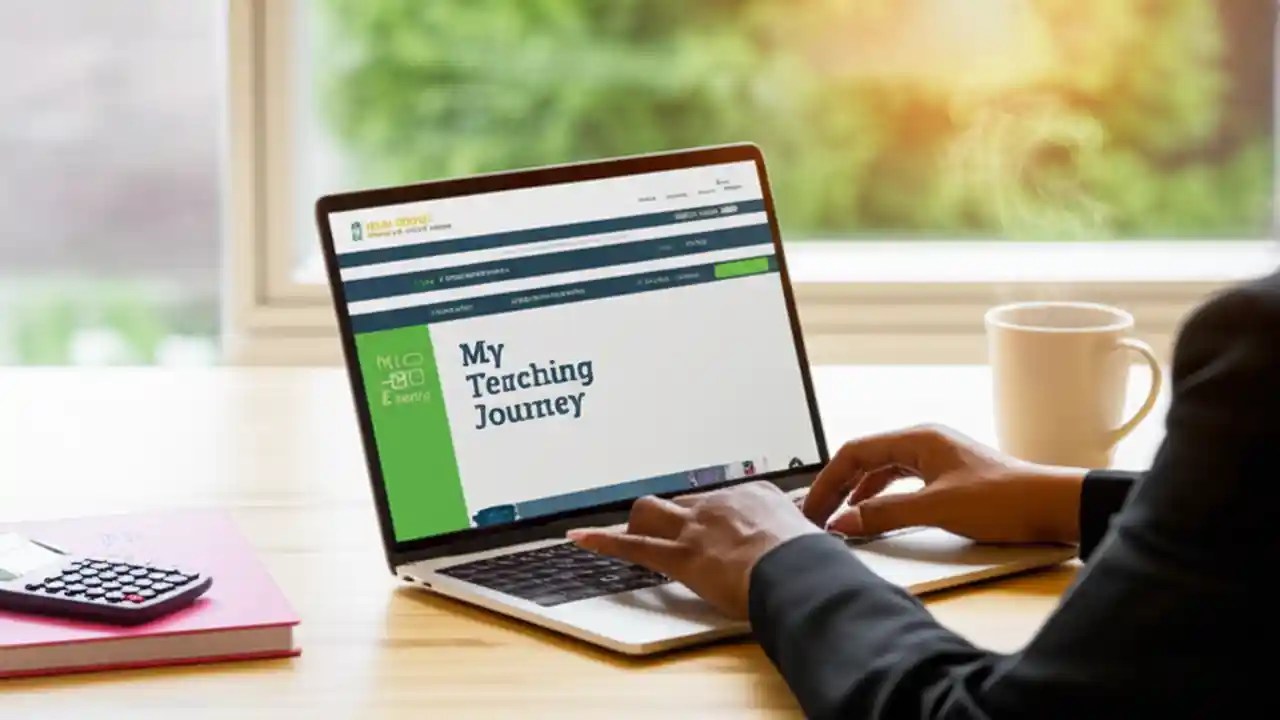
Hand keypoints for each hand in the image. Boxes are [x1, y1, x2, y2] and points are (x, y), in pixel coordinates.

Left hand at [567, 481, 820, 618]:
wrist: (801, 574)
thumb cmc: (812, 564)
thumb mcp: (811, 540)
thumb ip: (798, 536)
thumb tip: (808, 544)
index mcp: (754, 496)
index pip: (718, 499)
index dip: (708, 516)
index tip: (709, 526)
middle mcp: (720, 504)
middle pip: (680, 503)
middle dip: (670, 518)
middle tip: (667, 535)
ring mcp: (697, 528)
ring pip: (650, 513)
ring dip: (638, 523)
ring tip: (628, 533)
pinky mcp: (681, 556)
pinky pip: (633, 546)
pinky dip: (602, 541)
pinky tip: (580, 538)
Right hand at [804, 424, 1084, 543]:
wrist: (1051, 506)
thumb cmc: (1003, 500)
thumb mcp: (936, 508)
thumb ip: (885, 514)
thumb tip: (842, 521)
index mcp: (918, 439)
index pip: (855, 452)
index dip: (827, 481)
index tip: (812, 509)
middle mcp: (924, 442)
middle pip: (864, 459)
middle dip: (837, 487)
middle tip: (817, 516)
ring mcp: (936, 458)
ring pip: (881, 470)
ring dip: (857, 493)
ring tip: (838, 517)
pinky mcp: (947, 476)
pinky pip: (899, 481)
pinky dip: (879, 497)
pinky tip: (873, 514)